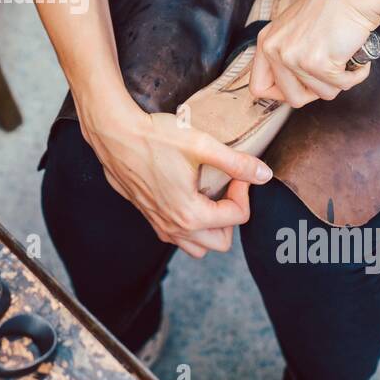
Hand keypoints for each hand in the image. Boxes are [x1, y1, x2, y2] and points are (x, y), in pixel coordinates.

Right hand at [81, 104, 272, 258]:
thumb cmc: (154, 137)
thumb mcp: (202, 145)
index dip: (245, 191)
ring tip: (210, 197)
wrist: (115, 133)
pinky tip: (188, 195)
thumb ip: (237, 163)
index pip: (238, 217)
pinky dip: (190, 225)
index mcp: (191, 214)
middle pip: (221, 242)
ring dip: (211, 227)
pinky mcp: (148, 215)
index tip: (239, 171)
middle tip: (228, 187)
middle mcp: (174, 227)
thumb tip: (264, 175)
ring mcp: (158, 224)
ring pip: (197, 245)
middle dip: (231, 216)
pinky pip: (176, 236)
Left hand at [249, 0, 379, 107]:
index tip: (301, 87)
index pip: (259, 87)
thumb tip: (289, 89)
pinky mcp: (317, 63)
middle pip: (292, 98)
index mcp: (266, 42)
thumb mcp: (294, 29)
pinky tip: (355, 56)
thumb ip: (286, 54)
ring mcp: (294, 58)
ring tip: (343, 55)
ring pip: (322, 94)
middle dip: (316, 91)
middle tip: (329, 72)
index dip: (282, 94)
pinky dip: (355, 75)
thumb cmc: (332, 8)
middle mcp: (274, 50)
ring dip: (339, 80)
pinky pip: (341, 86)